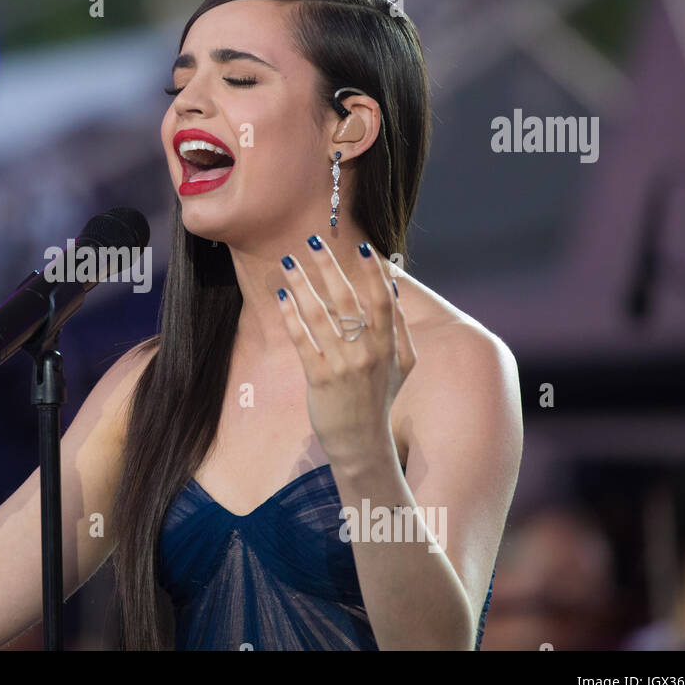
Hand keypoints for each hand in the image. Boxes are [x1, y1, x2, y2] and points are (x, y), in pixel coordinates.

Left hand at [275, 238, 415, 463]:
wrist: (362, 443)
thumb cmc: (380, 399)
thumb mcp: (403, 366)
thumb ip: (401, 329)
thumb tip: (394, 290)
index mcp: (391, 346)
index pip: (383, 300)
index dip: (372, 271)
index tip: (361, 245)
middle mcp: (369, 353)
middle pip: (348, 300)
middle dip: (329, 267)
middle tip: (313, 242)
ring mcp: (344, 366)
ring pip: (320, 315)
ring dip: (302, 284)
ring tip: (288, 263)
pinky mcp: (320, 378)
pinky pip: (302, 339)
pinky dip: (291, 315)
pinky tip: (281, 296)